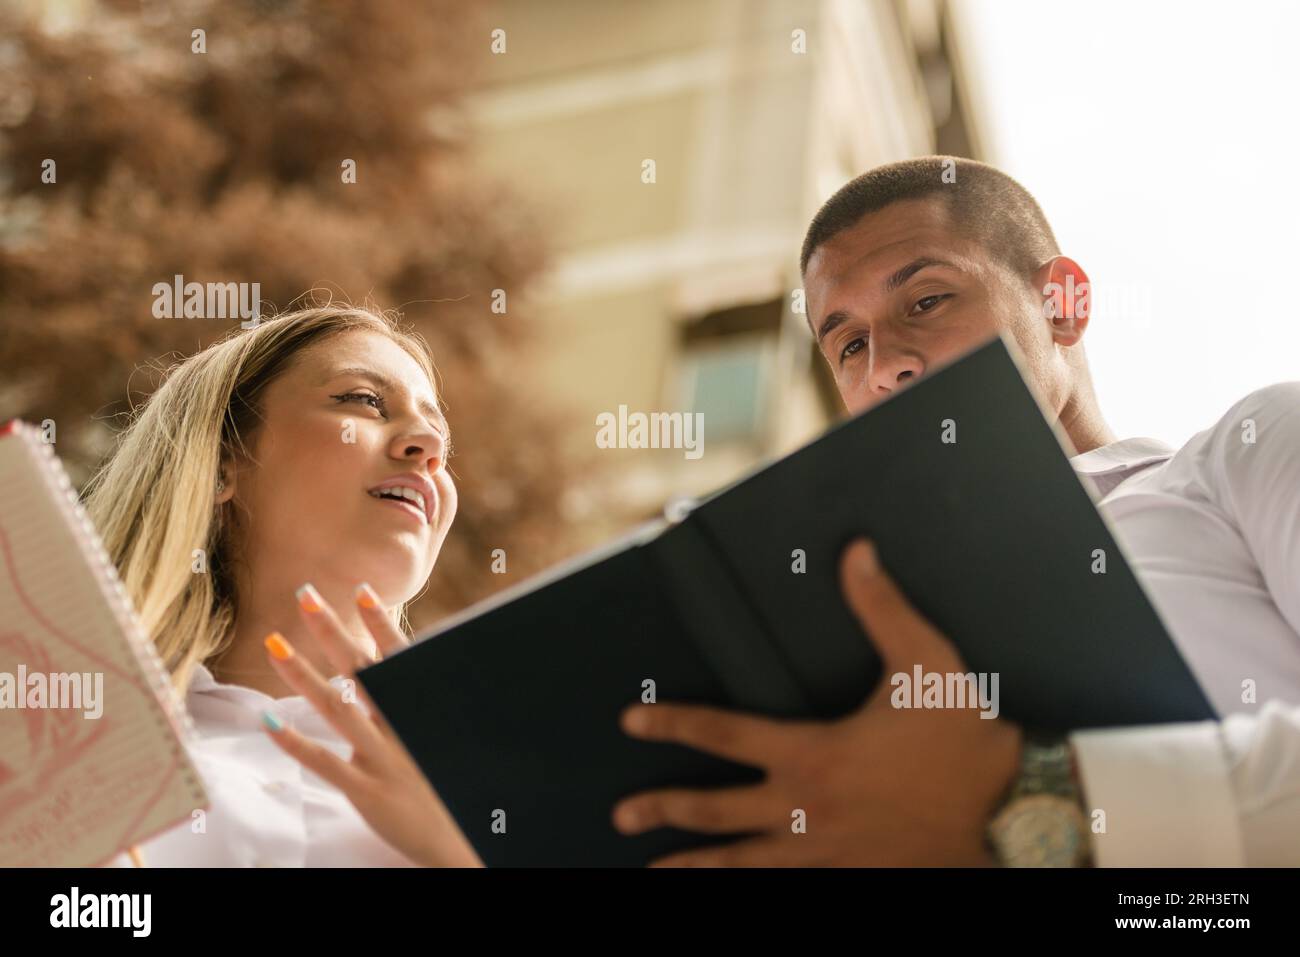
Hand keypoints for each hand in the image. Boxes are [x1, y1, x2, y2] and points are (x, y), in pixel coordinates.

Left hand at [260, 583, 480, 866]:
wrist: (462, 839)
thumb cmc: (451, 785)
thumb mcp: (439, 735)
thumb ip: (418, 705)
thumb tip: (402, 673)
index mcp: (419, 711)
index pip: (399, 657)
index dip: (380, 624)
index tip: (363, 590)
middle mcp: (399, 727)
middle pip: (360, 670)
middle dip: (332, 630)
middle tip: (305, 595)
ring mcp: (381, 758)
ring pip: (336, 708)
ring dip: (303, 674)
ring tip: (274, 643)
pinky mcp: (365, 790)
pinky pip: (324, 763)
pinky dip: (295, 742)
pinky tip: (268, 721)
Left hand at [613, 539, 1022, 865]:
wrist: (1012, 817)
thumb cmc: (964, 739)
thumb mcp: (927, 665)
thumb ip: (883, 608)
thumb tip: (855, 550)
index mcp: (814, 755)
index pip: (726, 735)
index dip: (674, 726)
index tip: (631, 721)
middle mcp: (806, 809)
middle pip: (716, 811)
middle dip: (664, 809)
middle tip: (622, 813)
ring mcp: (823, 853)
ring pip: (743, 865)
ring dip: (695, 866)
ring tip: (655, 872)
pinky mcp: (846, 877)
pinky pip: (786, 888)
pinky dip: (751, 888)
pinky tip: (735, 890)